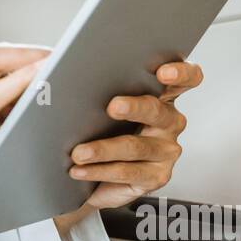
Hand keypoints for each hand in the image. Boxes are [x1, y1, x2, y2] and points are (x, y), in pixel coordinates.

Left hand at [53, 60, 203, 233]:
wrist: (90, 172)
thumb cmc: (95, 126)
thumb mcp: (91, 99)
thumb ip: (86, 78)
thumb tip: (54, 63)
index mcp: (161, 94)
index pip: (186, 78)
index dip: (180, 73)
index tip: (163, 73)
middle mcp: (169, 121)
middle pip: (156, 110)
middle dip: (134, 107)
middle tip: (112, 107)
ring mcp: (165, 151)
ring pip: (135, 146)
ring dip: (103, 149)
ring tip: (78, 152)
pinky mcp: (155, 177)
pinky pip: (127, 172)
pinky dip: (99, 170)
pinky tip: (80, 170)